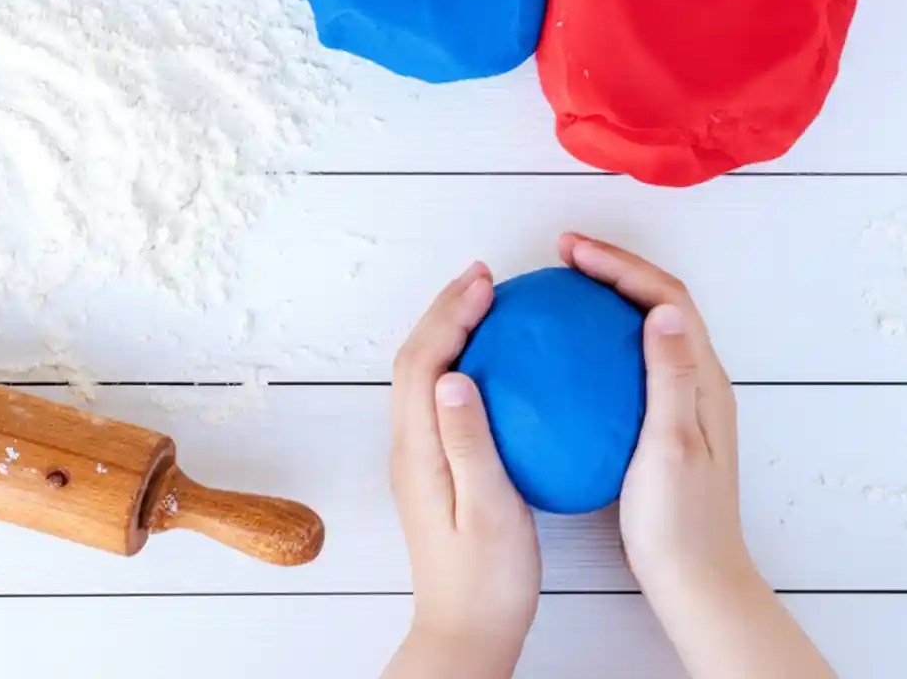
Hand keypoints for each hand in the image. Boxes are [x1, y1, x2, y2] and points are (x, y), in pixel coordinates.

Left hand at [385, 262, 540, 678]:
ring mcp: (419, 458)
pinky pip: (440, 397)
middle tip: (484, 277)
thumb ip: (469, 443)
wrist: (467, 629)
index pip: (424, 364)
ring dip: (448, 331)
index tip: (486, 284)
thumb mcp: (487, 510)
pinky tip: (497, 361)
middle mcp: (409, 448)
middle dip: (444, 310)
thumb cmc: (487, 578)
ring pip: (424, 376)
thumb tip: (455, 376)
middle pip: (415, 360)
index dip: (450, 316)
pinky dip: (460, 361)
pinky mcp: (435, 468)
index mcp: (419, 452)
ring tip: (486, 303)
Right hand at [560, 233, 834, 678]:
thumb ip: (670, 376)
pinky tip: (563, 361)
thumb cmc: (680, 522)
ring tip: (562, 290)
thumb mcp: (671, 446)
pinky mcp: (665, 424)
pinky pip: (632, 363)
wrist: (695, 578)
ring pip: (648, 329)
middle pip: (659, 302)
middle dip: (614, 268)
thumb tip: (662, 309)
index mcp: (704, 380)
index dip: (621, 264)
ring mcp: (684, 402)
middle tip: (564, 255)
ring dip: (609, 299)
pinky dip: (602, 343)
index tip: (571, 251)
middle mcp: (700, 382)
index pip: (666, 298)